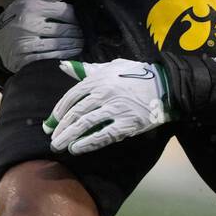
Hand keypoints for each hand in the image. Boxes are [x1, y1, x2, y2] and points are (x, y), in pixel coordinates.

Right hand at [0, 0, 81, 73]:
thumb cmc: (18, 15)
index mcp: (32, 6)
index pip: (65, 11)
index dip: (76, 17)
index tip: (82, 21)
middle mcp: (29, 24)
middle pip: (64, 30)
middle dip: (77, 33)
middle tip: (84, 35)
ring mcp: (26, 43)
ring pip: (59, 46)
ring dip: (73, 46)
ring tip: (80, 45)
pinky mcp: (24, 59)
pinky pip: (49, 59)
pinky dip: (62, 57)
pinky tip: (70, 55)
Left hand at [43, 59, 172, 154]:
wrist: (165, 86)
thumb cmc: (137, 74)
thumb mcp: (111, 66)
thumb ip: (87, 69)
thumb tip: (64, 66)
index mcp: (99, 79)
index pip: (71, 96)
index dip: (58, 111)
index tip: (50, 123)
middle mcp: (104, 93)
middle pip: (75, 113)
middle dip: (60, 127)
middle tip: (52, 138)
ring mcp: (115, 109)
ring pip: (85, 125)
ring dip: (69, 137)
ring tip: (59, 146)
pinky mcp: (126, 124)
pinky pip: (103, 136)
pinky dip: (87, 143)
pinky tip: (77, 149)